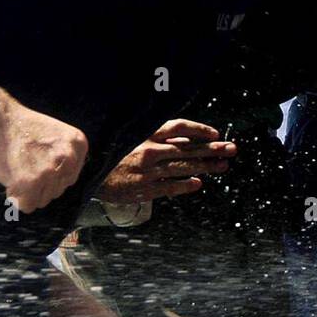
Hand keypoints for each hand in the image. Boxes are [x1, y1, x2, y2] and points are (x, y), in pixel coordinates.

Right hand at [0, 85, 87, 212]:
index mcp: (78, 144)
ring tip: (15, 169)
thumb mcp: (55, 136)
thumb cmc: (17, 125)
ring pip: (42, 201)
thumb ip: (63, 158)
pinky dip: (15, 198)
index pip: (68, 178)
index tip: (34, 162)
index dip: (48, 175)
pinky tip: (9, 179)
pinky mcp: (30, 182)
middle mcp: (69, 158)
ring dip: (27, 192)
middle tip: (21, 165)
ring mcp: (50, 171)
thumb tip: (61, 184)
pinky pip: (27, 206)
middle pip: (56, 191)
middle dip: (38, 185)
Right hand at [95, 119, 235, 203]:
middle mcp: (150, 150)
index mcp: (146, 134)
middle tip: (232, 149)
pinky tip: (198, 184)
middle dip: (213, 149)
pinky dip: (185, 185)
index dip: (200, 130)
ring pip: (183, 167)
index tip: (216, 134)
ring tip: (223, 166)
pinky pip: (169, 187)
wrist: (85, 172)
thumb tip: (184, 138)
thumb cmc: (111, 153)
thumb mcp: (131, 137)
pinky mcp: (143, 188)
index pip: (179, 127)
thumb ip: (156, 138)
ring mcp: (148, 171)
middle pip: (188, 148)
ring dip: (206, 166)